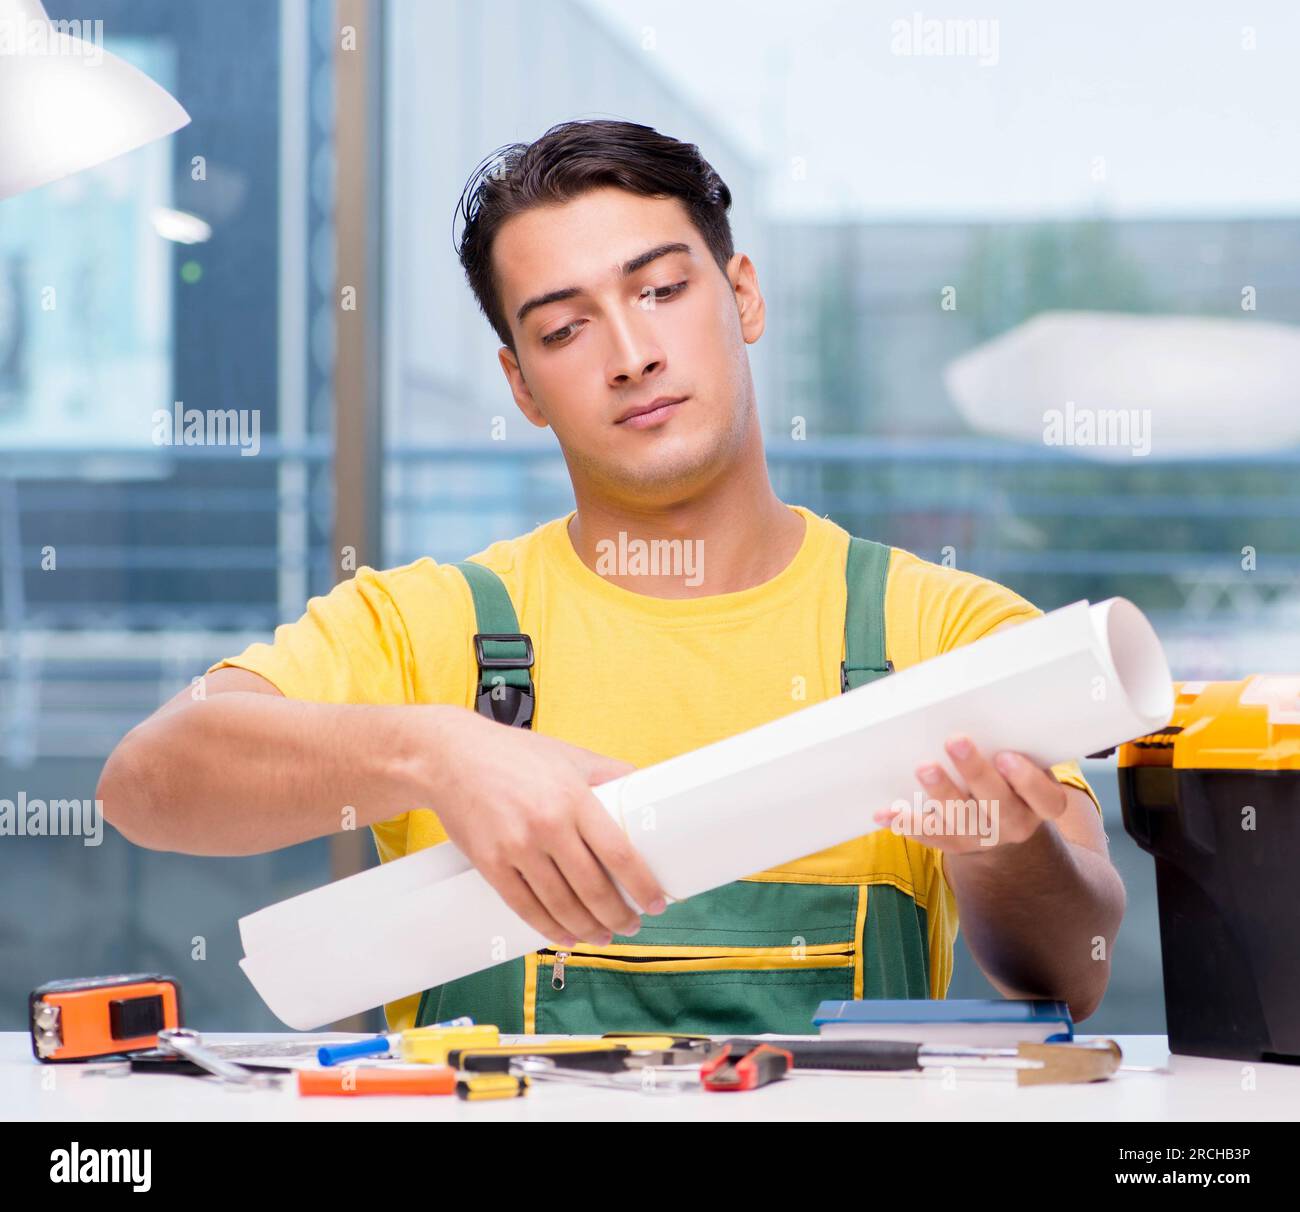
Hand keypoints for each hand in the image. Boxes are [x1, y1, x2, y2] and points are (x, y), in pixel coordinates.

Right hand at [424, 707, 666, 947]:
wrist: (449, 757)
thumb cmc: (512, 754)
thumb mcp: (567, 754)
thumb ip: (606, 771)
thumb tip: (643, 785)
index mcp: (573, 798)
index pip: (618, 853)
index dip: (641, 885)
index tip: (656, 902)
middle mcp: (547, 825)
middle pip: (593, 888)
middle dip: (618, 915)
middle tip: (631, 925)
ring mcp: (516, 848)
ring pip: (561, 905)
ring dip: (588, 929)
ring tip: (604, 936)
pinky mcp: (490, 864)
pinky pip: (524, 908)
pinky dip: (548, 928)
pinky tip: (565, 935)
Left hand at [872, 733, 1070, 854]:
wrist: (1002, 822)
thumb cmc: (1012, 776)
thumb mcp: (1029, 760)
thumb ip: (1014, 741)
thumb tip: (980, 697)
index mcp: (1041, 804)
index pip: (1044, 798)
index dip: (1026, 780)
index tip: (1006, 756)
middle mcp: (1014, 824)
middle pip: (998, 804)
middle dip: (975, 772)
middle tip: (955, 741)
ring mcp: (983, 837)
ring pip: (961, 820)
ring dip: (940, 793)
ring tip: (924, 767)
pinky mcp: (954, 844)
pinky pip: (929, 836)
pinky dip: (906, 822)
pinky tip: (884, 811)